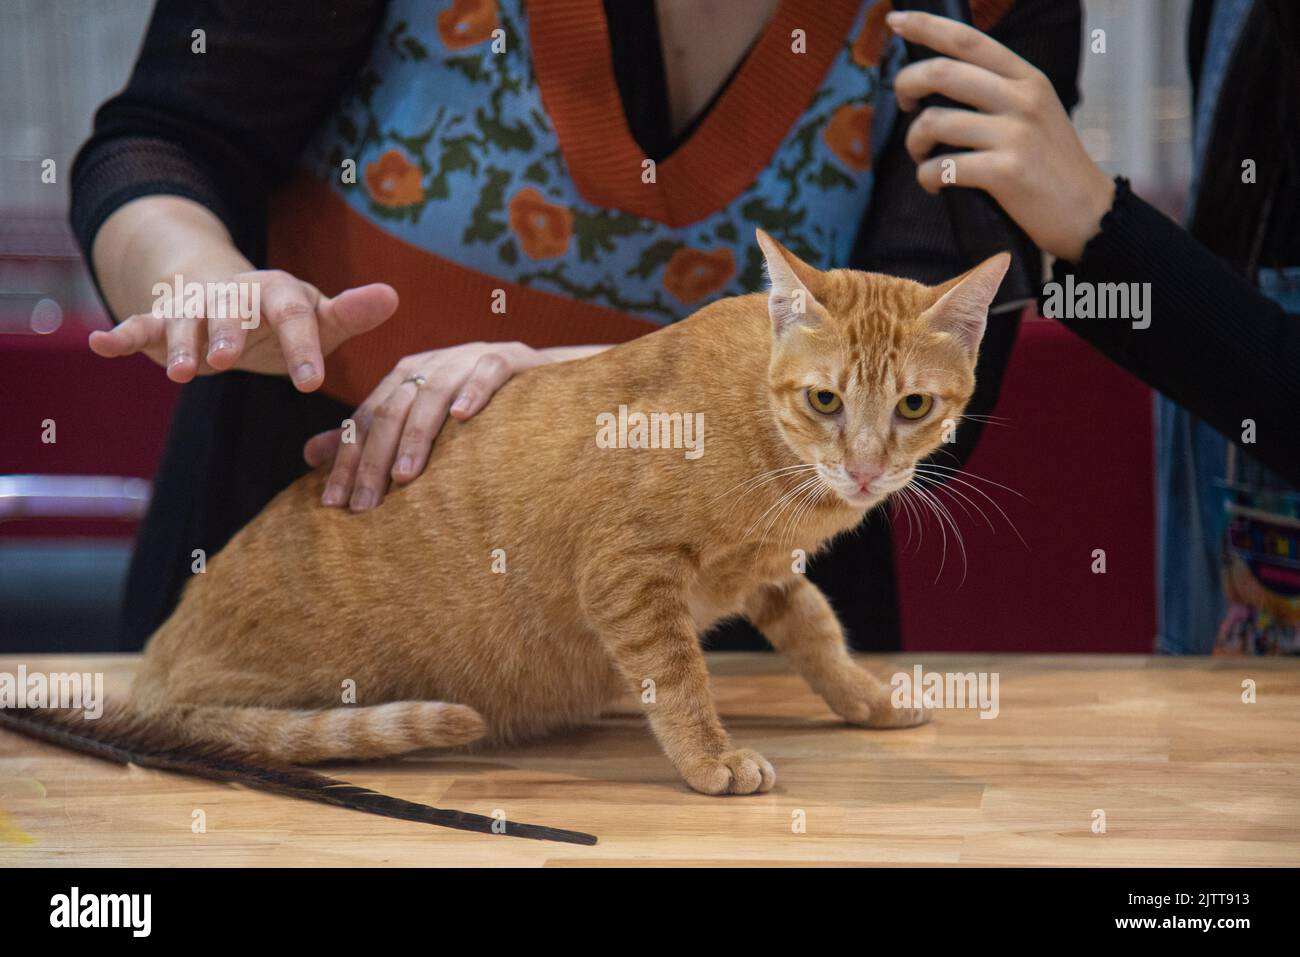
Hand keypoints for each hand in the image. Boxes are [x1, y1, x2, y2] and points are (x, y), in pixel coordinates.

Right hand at [88, 269, 398, 391]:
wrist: (237, 302)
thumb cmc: (287, 321)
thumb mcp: (321, 320)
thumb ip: (351, 315)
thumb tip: (393, 295)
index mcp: (282, 293)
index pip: (296, 317)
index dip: (303, 348)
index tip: (311, 383)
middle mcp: (237, 293)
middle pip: (232, 312)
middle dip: (228, 334)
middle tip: (226, 361)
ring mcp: (198, 305)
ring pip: (187, 320)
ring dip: (182, 344)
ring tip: (180, 373)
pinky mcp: (166, 320)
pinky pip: (144, 325)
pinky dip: (122, 335)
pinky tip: (101, 345)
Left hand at [304, 341, 551, 510]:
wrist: (546, 382)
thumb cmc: (482, 412)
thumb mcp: (423, 423)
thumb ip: (370, 436)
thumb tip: (310, 456)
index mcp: (406, 378)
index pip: (367, 420)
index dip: (348, 462)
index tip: (334, 505)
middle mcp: (431, 364)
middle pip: (392, 409)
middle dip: (374, 459)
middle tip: (364, 505)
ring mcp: (470, 359)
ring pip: (433, 392)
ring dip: (417, 435)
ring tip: (404, 475)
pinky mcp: (511, 358)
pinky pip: (489, 370)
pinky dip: (473, 390)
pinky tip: (461, 417)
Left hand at [887, 10, 1114, 262]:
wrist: (1088, 212)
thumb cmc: (1050, 164)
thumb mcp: (1035, 112)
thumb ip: (997, 91)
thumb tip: (941, 78)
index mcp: (1027, 78)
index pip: (969, 40)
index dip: (927, 26)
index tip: (896, 22)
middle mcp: (1022, 99)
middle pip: (942, 73)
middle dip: (906, 85)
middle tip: (904, 104)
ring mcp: (1014, 135)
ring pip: (935, 122)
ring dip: (914, 142)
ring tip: (922, 155)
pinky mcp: (1005, 173)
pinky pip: (942, 167)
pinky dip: (926, 178)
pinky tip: (934, 185)